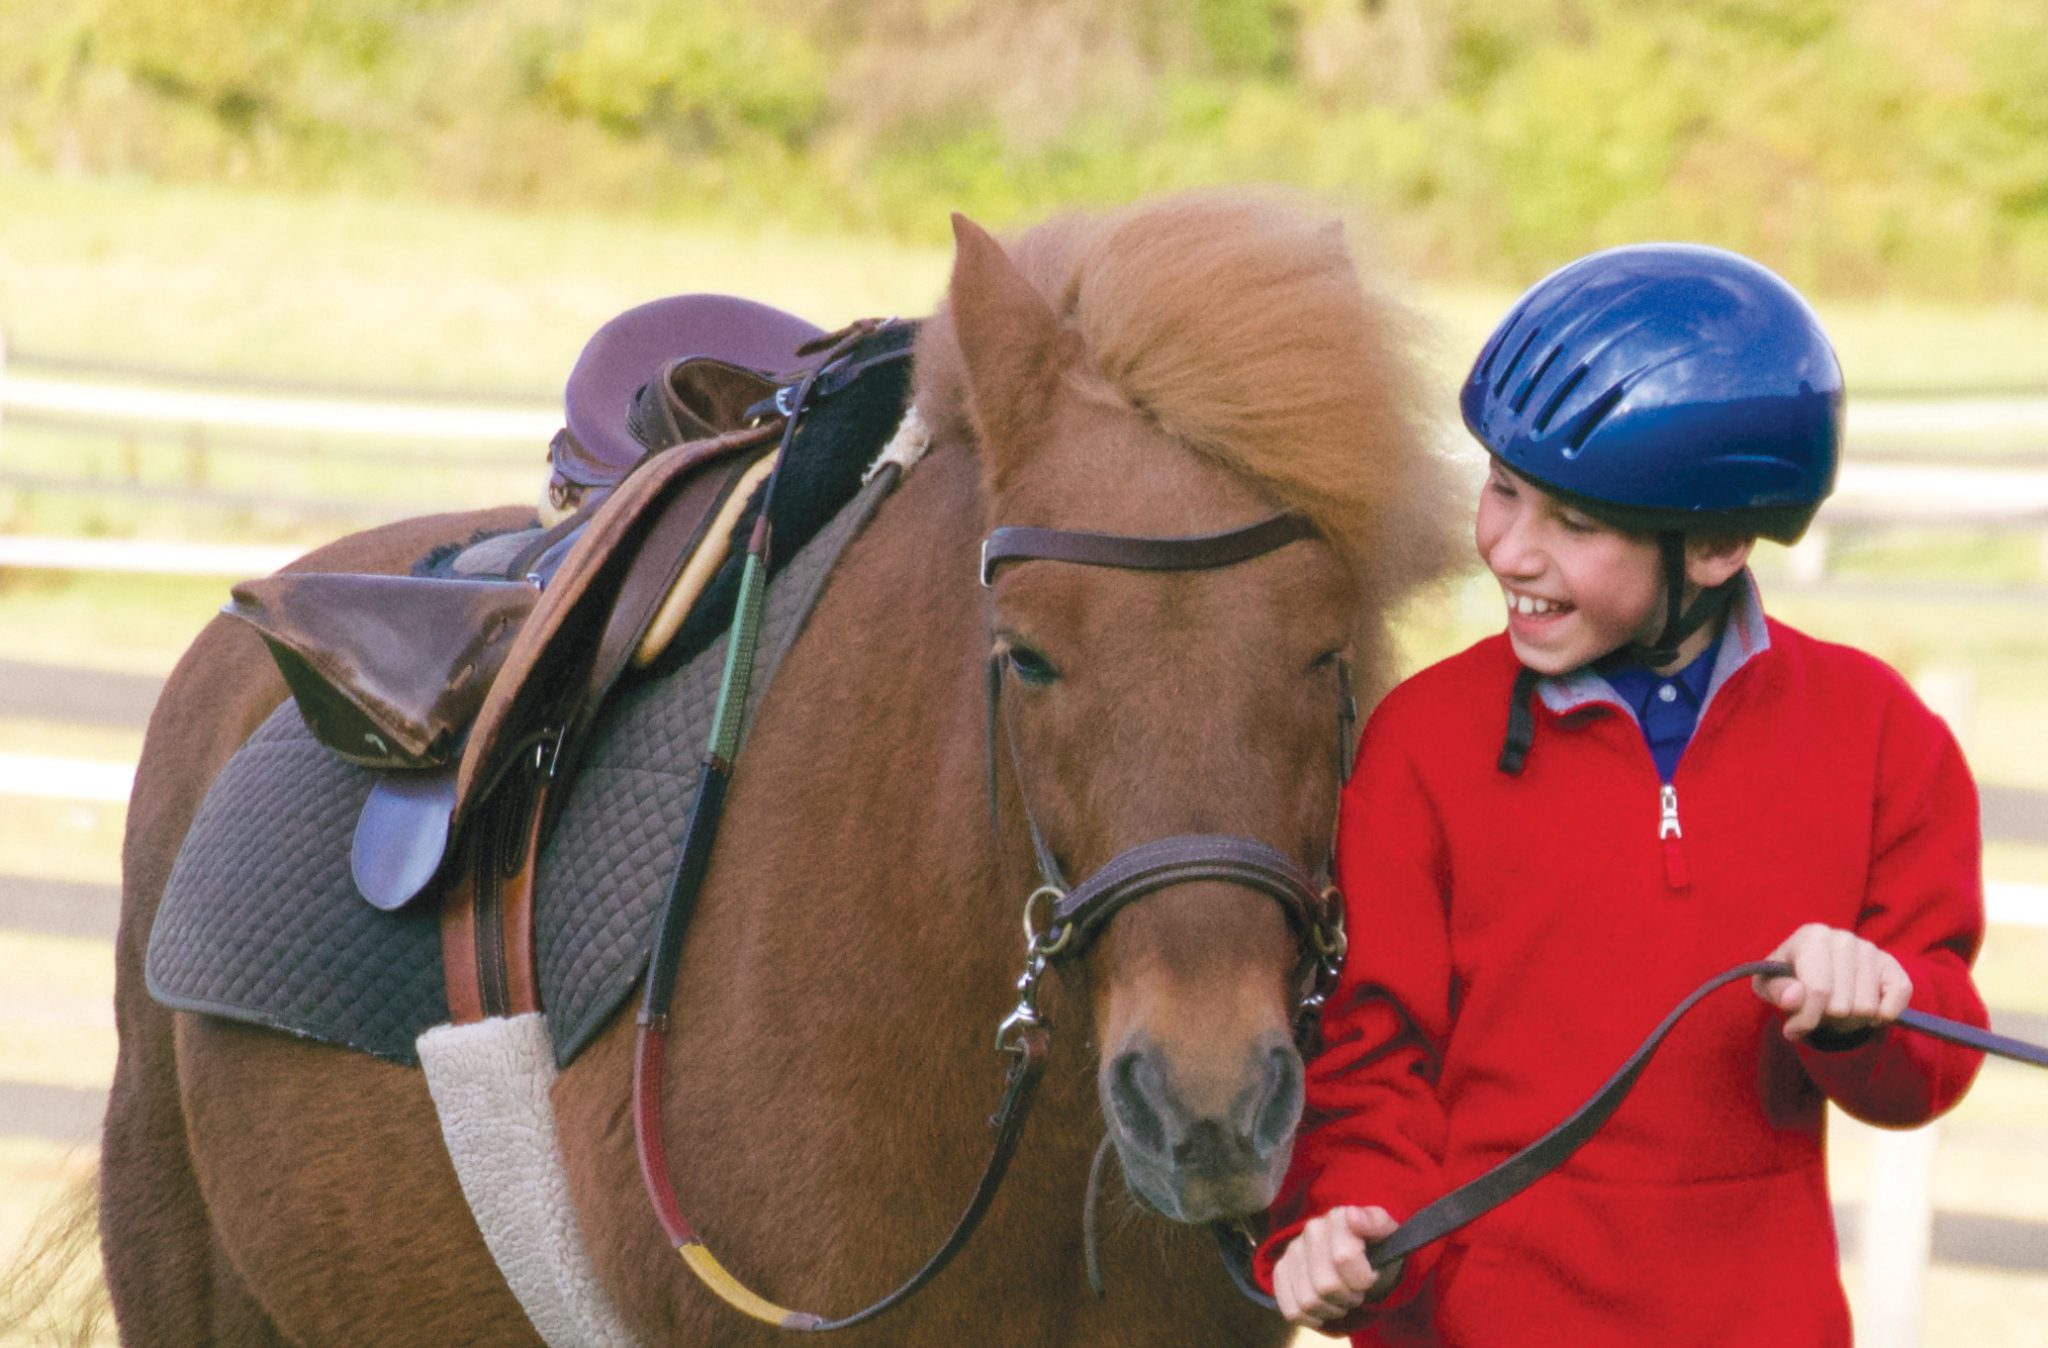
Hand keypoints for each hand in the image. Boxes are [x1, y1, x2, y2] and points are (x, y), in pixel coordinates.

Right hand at [1272, 1204, 1403, 1329]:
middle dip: (1348, 1297)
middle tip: (1357, 1291)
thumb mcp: (1388, 1238)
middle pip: (1325, 1286)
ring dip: (1332, 1309)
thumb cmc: (1378, 1252)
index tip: (1371, 1276)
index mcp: (1337, 1218)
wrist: (1364, 1262)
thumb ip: (1376, 1224)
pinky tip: (1324, 1307)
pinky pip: (1291, 1310)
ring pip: (1308, 1301)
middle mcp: (1311, 1230)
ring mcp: (1292, 1250)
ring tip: (1341, 1298)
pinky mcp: (1281, 1271)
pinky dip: (1311, 1318)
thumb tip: (1352, 1215)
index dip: (1362, 1279)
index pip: (1343, 1258)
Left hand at [1753, 924, 1911, 1041]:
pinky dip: (1884, 1015)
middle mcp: (1844, 938)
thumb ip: (1777, 991)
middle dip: (1828, 1020)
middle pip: (1843, 1005)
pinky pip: (1900, 995)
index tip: (1793, 1029)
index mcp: (1813, 935)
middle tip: (1819, 1013)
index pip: (1818, 990)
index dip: (1807, 1019)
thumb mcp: (1768, 985)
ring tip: (1837, 1009)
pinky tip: (1865, 1011)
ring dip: (1851, 1020)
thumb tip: (1794, 998)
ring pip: (1868, 1008)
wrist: (1813, 973)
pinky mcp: (1892, 966)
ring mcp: (1871, 950)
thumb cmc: (1788, 979)